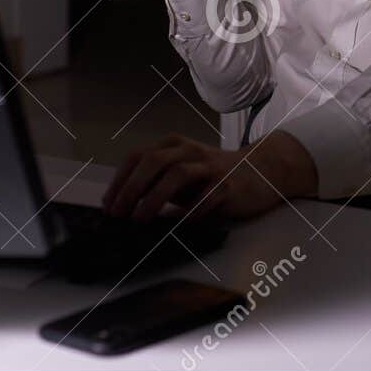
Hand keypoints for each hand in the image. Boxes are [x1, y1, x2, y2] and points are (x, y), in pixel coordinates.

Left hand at [101, 131, 318, 223]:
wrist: (262, 170)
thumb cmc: (214, 176)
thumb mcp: (182, 175)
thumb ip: (158, 184)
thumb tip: (125, 206)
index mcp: (173, 145)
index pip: (138, 156)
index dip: (119, 180)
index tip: (108, 205)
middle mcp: (189, 150)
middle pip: (153, 161)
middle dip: (131, 188)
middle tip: (118, 214)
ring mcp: (209, 166)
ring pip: (176, 174)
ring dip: (153, 198)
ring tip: (140, 220)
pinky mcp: (228, 183)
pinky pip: (206, 196)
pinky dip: (190, 211)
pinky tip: (178, 225)